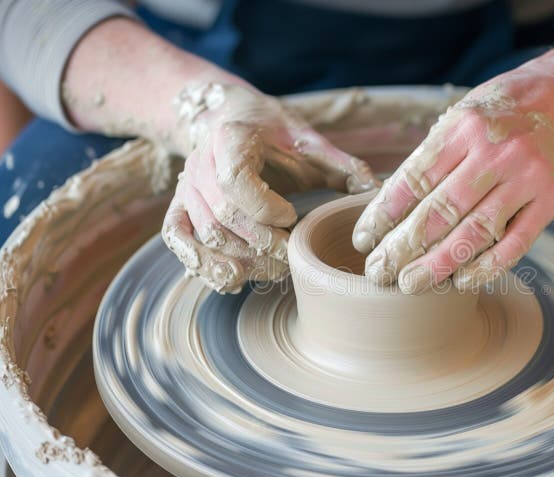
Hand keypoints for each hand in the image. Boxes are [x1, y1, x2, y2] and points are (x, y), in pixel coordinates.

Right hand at [162, 83, 376, 292]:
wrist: (226, 119)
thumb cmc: (273, 134)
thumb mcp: (308, 140)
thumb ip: (340, 164)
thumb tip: (374, 192)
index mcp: (231, 139)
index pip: (235, 180)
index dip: (264, 207)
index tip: (291, 217)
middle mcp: (200, 163)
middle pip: (223, 216)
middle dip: (260, 243)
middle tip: (291, 258)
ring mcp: (186, 187)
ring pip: (206, 234)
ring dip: (240, 260)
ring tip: (272, 269)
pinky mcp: (180, 206)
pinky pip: (177, 239)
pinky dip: (202, 264)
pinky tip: (232, 277)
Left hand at [352, 74, 553, 293]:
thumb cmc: (496, 114)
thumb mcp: (459, 118)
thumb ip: (431, 159)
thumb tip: (389, 214)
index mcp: (463, 127)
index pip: (415, 179)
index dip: (384, 214)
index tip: (364, 240)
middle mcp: (496, 151)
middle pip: (441, 209)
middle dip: (404, 247)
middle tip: (379, 272)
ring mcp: (527, 177)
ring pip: (476, 230)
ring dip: (439, 263)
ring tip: (410, 284)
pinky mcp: (551, 201)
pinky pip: (516, 243)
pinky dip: (487, 266)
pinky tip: (460, 280)